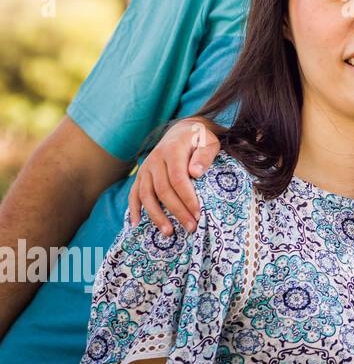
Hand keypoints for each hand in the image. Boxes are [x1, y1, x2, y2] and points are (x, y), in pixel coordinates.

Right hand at [127, 118, 220, 234]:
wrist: (182, 131)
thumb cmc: (199, 140)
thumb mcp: (208, 142)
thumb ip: (204, 156)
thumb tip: (195, 173)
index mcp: (172, 151)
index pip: (178, 178)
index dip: (187, 197)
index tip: (198, 213)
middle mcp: (155, 160)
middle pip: (163, 190)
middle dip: (177, 211)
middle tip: (191, 227)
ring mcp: (145, 168)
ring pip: (146, 195)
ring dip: (156, 216)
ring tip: (169, 232)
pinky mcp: (141, 175)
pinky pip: (134, 194)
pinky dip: (134, 209)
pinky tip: (136, 224)